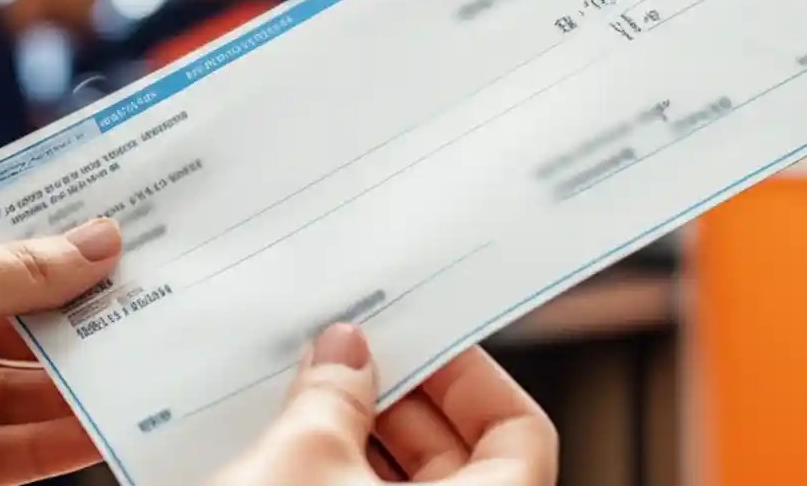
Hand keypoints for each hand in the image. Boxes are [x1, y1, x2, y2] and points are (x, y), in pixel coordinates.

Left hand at [0, 208, 121, 484]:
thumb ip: (16, 271)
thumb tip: (97, 241)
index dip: (41, 239)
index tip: (111, 235)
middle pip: (3, 316)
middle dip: (68, 314)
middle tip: (142, 300)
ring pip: (10, 386)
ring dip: (71, 380)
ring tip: (137, 362)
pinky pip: (3, 448)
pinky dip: (53, 438)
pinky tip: (99, 422)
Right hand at [212, 324, 557, 485]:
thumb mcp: (299, 461)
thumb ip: (332, 395)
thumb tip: (343, 350)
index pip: (521, 431)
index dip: (473, 375)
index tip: (422, 336)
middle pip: (464, 459)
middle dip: (401, 399)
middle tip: (350, 354)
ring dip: (363, 440)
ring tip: (309, 393)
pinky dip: (338, 478)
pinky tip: (285, 446)